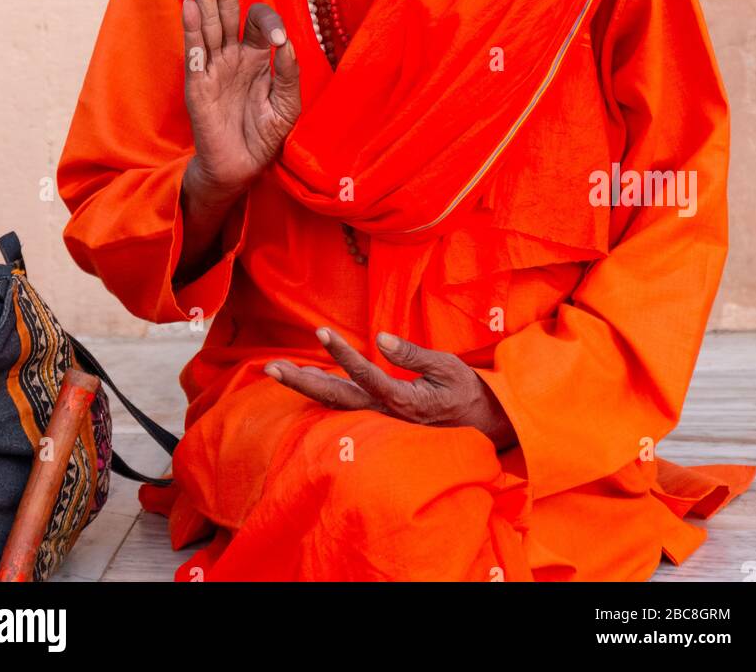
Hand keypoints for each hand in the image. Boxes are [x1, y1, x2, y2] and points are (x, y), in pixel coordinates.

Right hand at [182, 0, 300, 205]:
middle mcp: (232, 53)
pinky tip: (191, 6)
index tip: (278, 41)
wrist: (242, 168)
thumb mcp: (288, 105)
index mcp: (255, 53)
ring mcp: (212, 67)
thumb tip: (286, 43)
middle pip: (227, 7)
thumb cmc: (265, 135)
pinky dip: (193, 30)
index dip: (268, 22)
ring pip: (208, 23)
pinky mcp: (198, 86)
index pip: (258, 20)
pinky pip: (196, 54)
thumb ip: (288, 73)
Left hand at [263, 328, 517, 449]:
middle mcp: (385, 414)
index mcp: (403, 401)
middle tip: (271, 368)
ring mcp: (381, 421)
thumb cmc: (467, 391)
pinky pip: (344, 410)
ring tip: (277, 371)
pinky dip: (321, 397)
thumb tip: (380, 338)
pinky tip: (304, 383)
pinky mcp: (380, 420)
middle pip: (336, 398)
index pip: (365, 374)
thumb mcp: (447, 366)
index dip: (342, 353)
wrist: (484, 425)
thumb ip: (412, 354)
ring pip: (335, 405)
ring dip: (305, 388)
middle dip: (303, 381)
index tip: (321, 331)